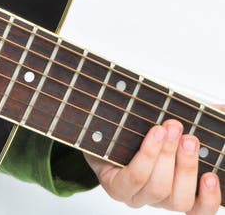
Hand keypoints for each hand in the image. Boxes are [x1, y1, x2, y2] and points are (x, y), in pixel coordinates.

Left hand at [84, 117, 222, 212]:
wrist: (100, 123)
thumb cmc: (141, 125)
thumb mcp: (174, 123)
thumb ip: (201, 120)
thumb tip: (222, 108)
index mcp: (177, 190)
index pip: (198, 209)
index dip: (209, 199)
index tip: (211, 176)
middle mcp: (158, 198)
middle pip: (179, 198)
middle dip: (186, 165)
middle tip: (188, 136)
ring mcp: (136, 195)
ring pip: (158, 187)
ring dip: (166, 155)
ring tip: (168, 128)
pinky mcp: (115, 186)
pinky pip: (134, 178)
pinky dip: (147, 155)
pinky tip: (154, 135)